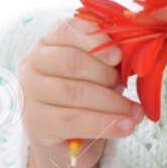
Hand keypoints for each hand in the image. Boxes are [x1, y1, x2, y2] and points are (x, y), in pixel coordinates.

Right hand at [20, 17, 145, 167]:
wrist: (67, 137)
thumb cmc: (85, 94)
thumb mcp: (96, 70)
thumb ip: (109, 58)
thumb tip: (134, 57)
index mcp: (48, 42)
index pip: (66, 30)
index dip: (94, 40)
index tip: (118, 55)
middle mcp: (33, 64)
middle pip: (71, 62)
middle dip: (105, 75)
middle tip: (127, 87)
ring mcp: (31, 94)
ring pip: (75, 93)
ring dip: (112, 103)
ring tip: (135, 112)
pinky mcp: (37, 123)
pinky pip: (74, 121)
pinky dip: (105, 124)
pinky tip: (125, 126)